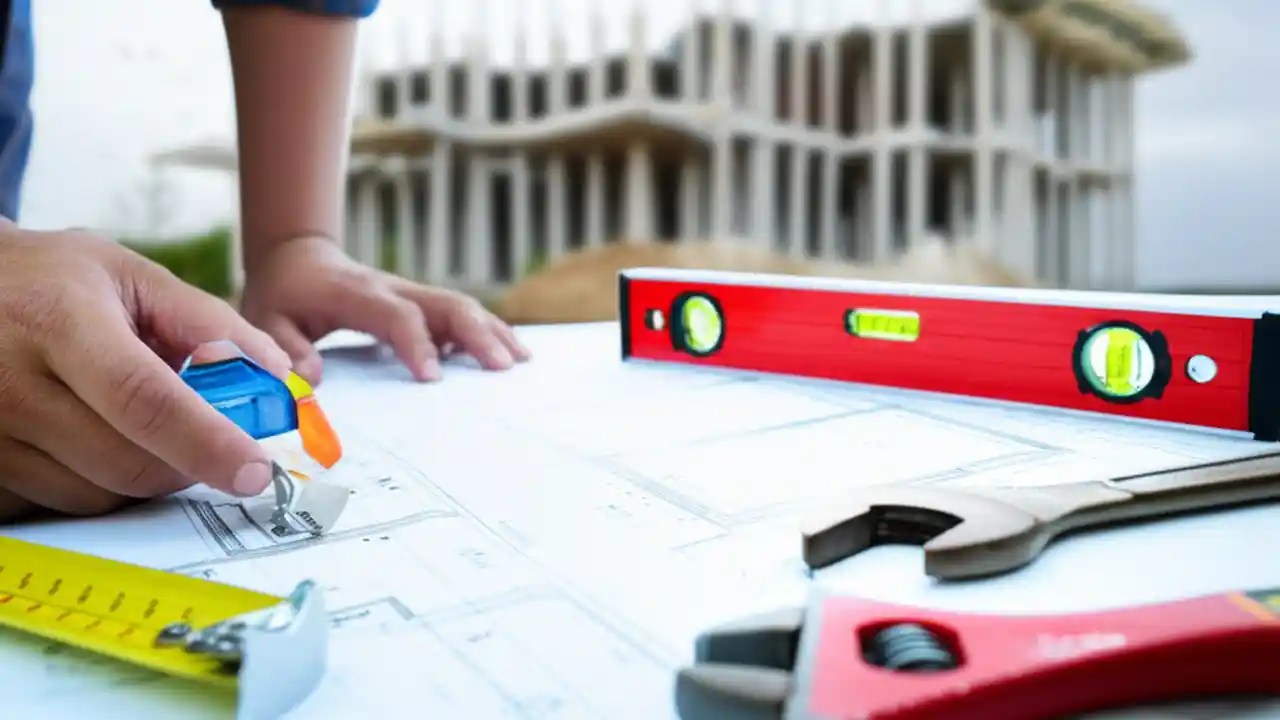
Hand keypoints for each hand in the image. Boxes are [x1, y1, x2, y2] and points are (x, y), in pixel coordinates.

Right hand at [0, 224, 293, 522]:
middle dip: (186, 463)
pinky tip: (82, 439)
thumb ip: (207, 322)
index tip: (255, 470)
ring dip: (138, 476)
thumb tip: (275, 376)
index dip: (209, 443)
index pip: (146, 402)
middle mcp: (10, 383)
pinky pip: (54, 506)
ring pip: (94, 496)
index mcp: (59, 323)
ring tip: (128, 424)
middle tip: (204, 438)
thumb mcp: (129, 276)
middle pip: (127, 463)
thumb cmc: (49, 281)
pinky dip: (89, 485)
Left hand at [238, 236, 530, 383]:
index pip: (397, 316)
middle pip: (446, 304)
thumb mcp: (266, 319)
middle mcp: (393, 290)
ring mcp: (411, 294)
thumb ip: (284, 347)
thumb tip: (308, 379)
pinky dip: (486, 331)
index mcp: (358, 295)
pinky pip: (459, 313)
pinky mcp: (420, 303)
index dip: (418, 343)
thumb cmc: (283, 294)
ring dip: (492, 331)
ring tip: (520, 362)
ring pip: (461, 305)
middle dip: (478, 334)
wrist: (296, 258)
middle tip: (503, 368)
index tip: (433, 378)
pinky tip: (507, 353)